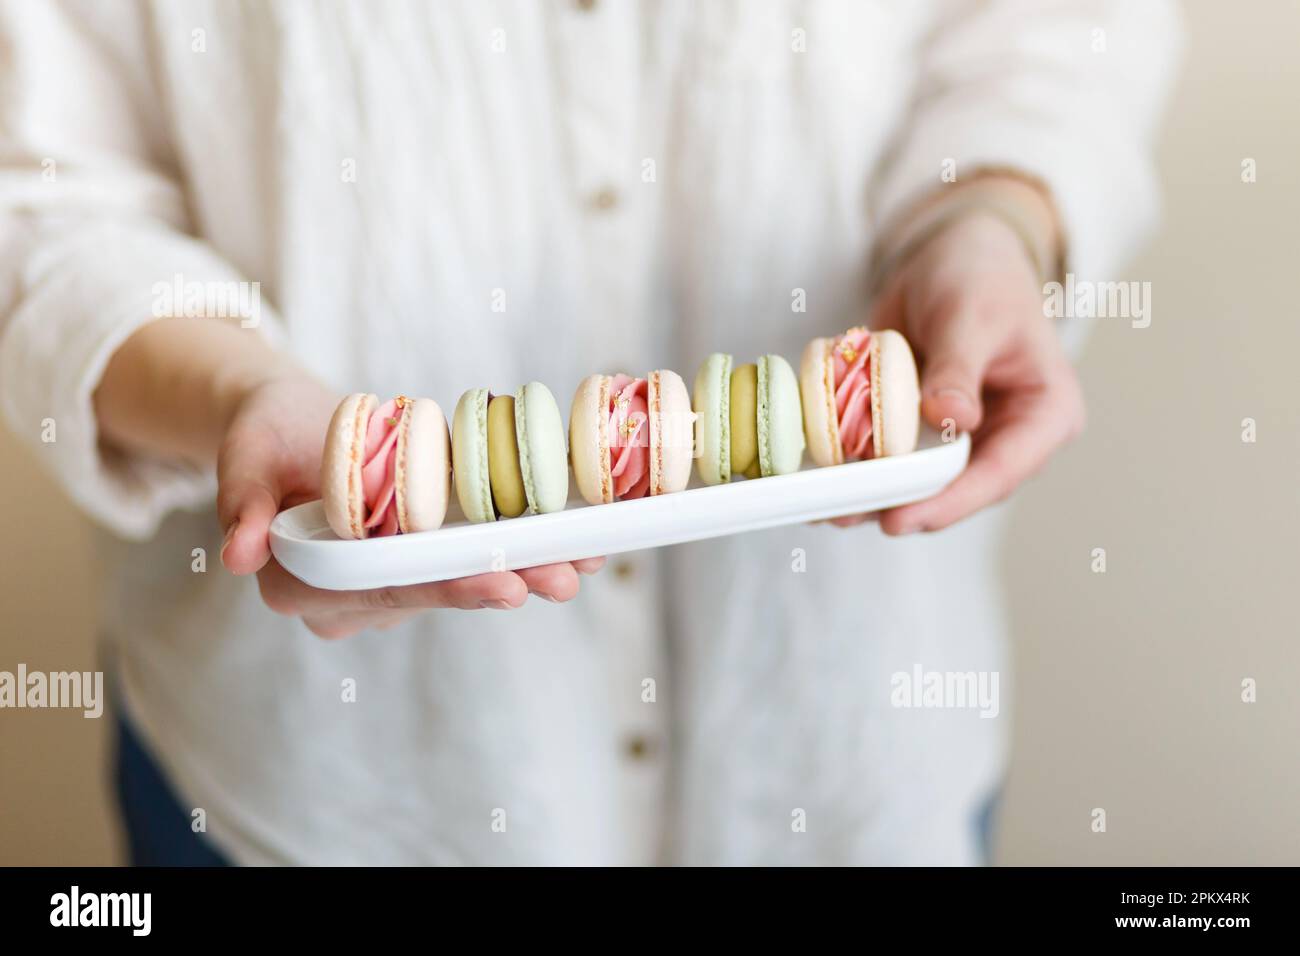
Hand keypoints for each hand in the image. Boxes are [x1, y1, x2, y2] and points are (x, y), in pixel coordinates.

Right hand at [217, 374, 603, 637]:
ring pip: (459, 580)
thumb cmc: (265, 431)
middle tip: (561, 578)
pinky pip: (470, 561)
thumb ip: (243, 501)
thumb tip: (239, 554)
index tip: (501, 583)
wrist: (290, 424)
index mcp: (302, 582)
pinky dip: (522, 552)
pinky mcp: (420, 560)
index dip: (443, 588)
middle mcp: (350, 597)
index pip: (381, 589)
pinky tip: (575, 546)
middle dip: (500, 584)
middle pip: (432, 592)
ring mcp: (389, 583)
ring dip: (524, 572)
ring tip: (582, 562)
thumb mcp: (246, 452)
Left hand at [836, 212, 1084, 533]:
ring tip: (827, 507)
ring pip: (922, 483)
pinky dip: (862, 469)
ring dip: (874, 496)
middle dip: (904, 506)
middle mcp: (1008, 438)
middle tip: (849, 514)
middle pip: (958, 488)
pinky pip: (895, 460)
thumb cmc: (979, 278)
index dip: (950, 502)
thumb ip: (959, 367)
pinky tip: (824, 479)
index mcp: (1046, 414)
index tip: (902, 519)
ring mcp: (965, 440)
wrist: (951, 257)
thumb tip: (951, 418)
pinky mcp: (926, 435)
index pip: (1001, 472)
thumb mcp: (971, 315)